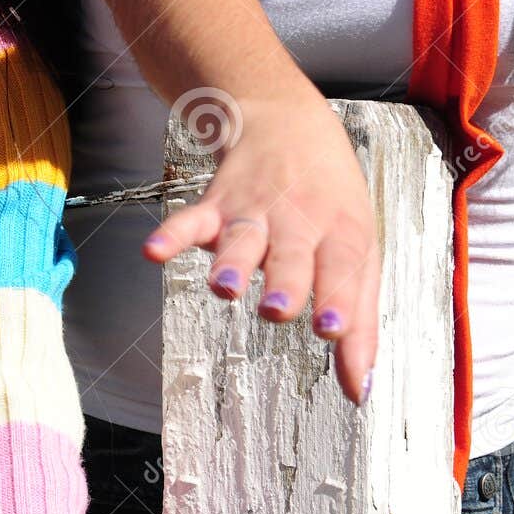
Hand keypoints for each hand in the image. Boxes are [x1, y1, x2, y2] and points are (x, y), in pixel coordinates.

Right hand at [143, 91, 378, 405]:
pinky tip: (154, 250)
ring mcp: (254, 211)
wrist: (286, 121)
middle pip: (291, 253)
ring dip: (231, 262)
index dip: (339, 296)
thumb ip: (359, 321)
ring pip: (242, 239)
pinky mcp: (216, 204)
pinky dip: (173, 233)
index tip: (332, 330)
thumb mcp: (359, 250)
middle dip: (283, 282)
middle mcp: (298, 220)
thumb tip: (359, 392)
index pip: (343, 265)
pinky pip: (192, 219)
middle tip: (277, 309)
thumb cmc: (330, 200)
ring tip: (222, 287)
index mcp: (341, 232)